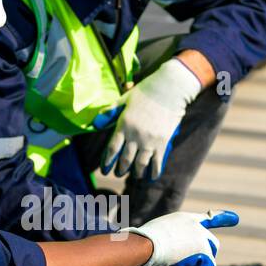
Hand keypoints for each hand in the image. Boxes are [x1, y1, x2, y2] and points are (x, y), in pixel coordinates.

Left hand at [101, 58, 200, 180]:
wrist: (170, 88)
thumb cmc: (146, 91)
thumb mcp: (125, 99)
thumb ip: (111, 111)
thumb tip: (96, 123)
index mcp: (123, 125)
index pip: (112, 149)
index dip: (107, 161)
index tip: (105, 169)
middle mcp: (135, 135)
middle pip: (125, 160)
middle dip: (120, 169)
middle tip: (119, 173)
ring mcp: (150, 140)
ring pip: (140, 164)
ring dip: (136, 173)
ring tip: (135, 175)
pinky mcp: (163, 142)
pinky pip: (157, 162)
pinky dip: (153, 172)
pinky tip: (151, 176)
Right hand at [121, 209, 238, 265]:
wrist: (144, 245)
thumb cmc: (140, 244)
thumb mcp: (153, 238)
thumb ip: (167, 242)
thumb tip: (157, 258)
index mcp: (183, 219)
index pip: (207, 218)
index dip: (222, 218)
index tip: (236, 218)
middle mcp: (196, 225)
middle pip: (212, 244)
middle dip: (204, 259)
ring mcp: (201, 237)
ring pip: (209, 259)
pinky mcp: (204, 251)